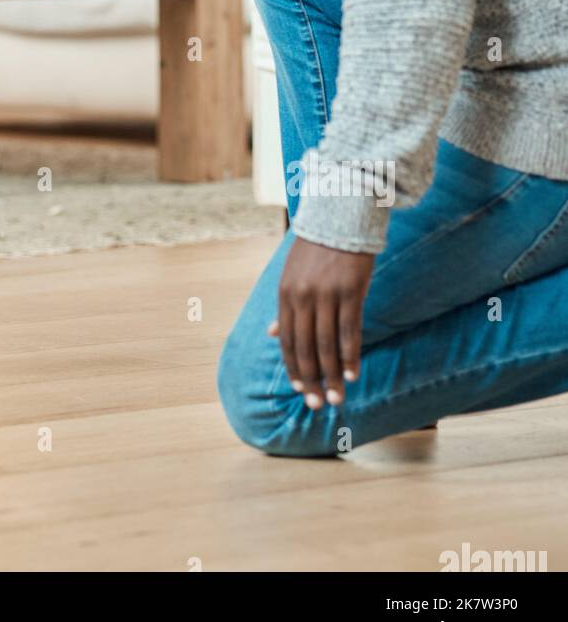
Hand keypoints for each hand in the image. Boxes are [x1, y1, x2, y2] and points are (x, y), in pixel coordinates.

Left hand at [268, 236, 374, 409]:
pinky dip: (350, 355)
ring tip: (338, 397)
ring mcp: (326, 295)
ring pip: (326, 344)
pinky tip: (352, 373)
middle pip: (304, 347)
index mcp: (285, 294)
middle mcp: (301, 297)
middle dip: (312, 379)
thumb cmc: (316, 249)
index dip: (293, 367)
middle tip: (319, 404)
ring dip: (332, 375)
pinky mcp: (350, 291)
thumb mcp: (291, 274)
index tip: (302, 390)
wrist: (339, 217)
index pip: (285, 339)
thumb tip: (269, 333)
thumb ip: (283, 306)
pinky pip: (349, 330)